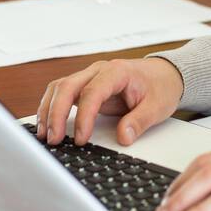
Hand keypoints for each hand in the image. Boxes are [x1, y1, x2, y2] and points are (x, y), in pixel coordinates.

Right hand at [36, 57, 184, 146]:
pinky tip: (48, 125)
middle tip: (54, 139)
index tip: (81, 138)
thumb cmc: (160, 87)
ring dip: (49, 110)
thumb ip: (139, 122)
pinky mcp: (85, 86)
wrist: (164, 74)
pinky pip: (62, 93)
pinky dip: (52, 107)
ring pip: (59, 88)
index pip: (92, 92)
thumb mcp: (157, 107)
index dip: (84, 117)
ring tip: (46, 135)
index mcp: (117, 72)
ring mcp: (89, 76)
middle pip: (67, 86)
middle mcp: (98, 71)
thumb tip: (123, 137)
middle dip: (56, 114)